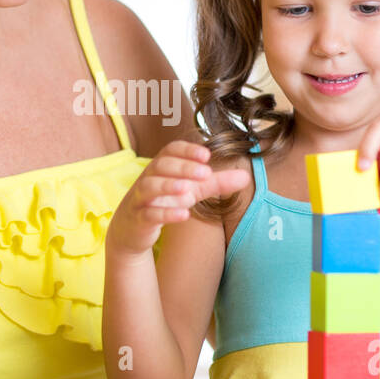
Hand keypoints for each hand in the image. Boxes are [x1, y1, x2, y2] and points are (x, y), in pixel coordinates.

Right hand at [105, 140, 249, 257]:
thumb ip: (217, 183)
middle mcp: (148, 178)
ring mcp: (141, 198)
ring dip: (169, 186)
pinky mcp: (138, 218)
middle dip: (182, 167)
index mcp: (162, 166)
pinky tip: (183, 214)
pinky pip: (149, 213)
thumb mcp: (193, 190)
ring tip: (188, 191)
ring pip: (150, 187)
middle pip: (160, 165)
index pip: (170, 150)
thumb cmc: (165, 201)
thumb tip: (246, 176)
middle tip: (205, 173)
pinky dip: (165, 213)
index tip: (207, 155)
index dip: (187, 151)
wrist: (133, 228)